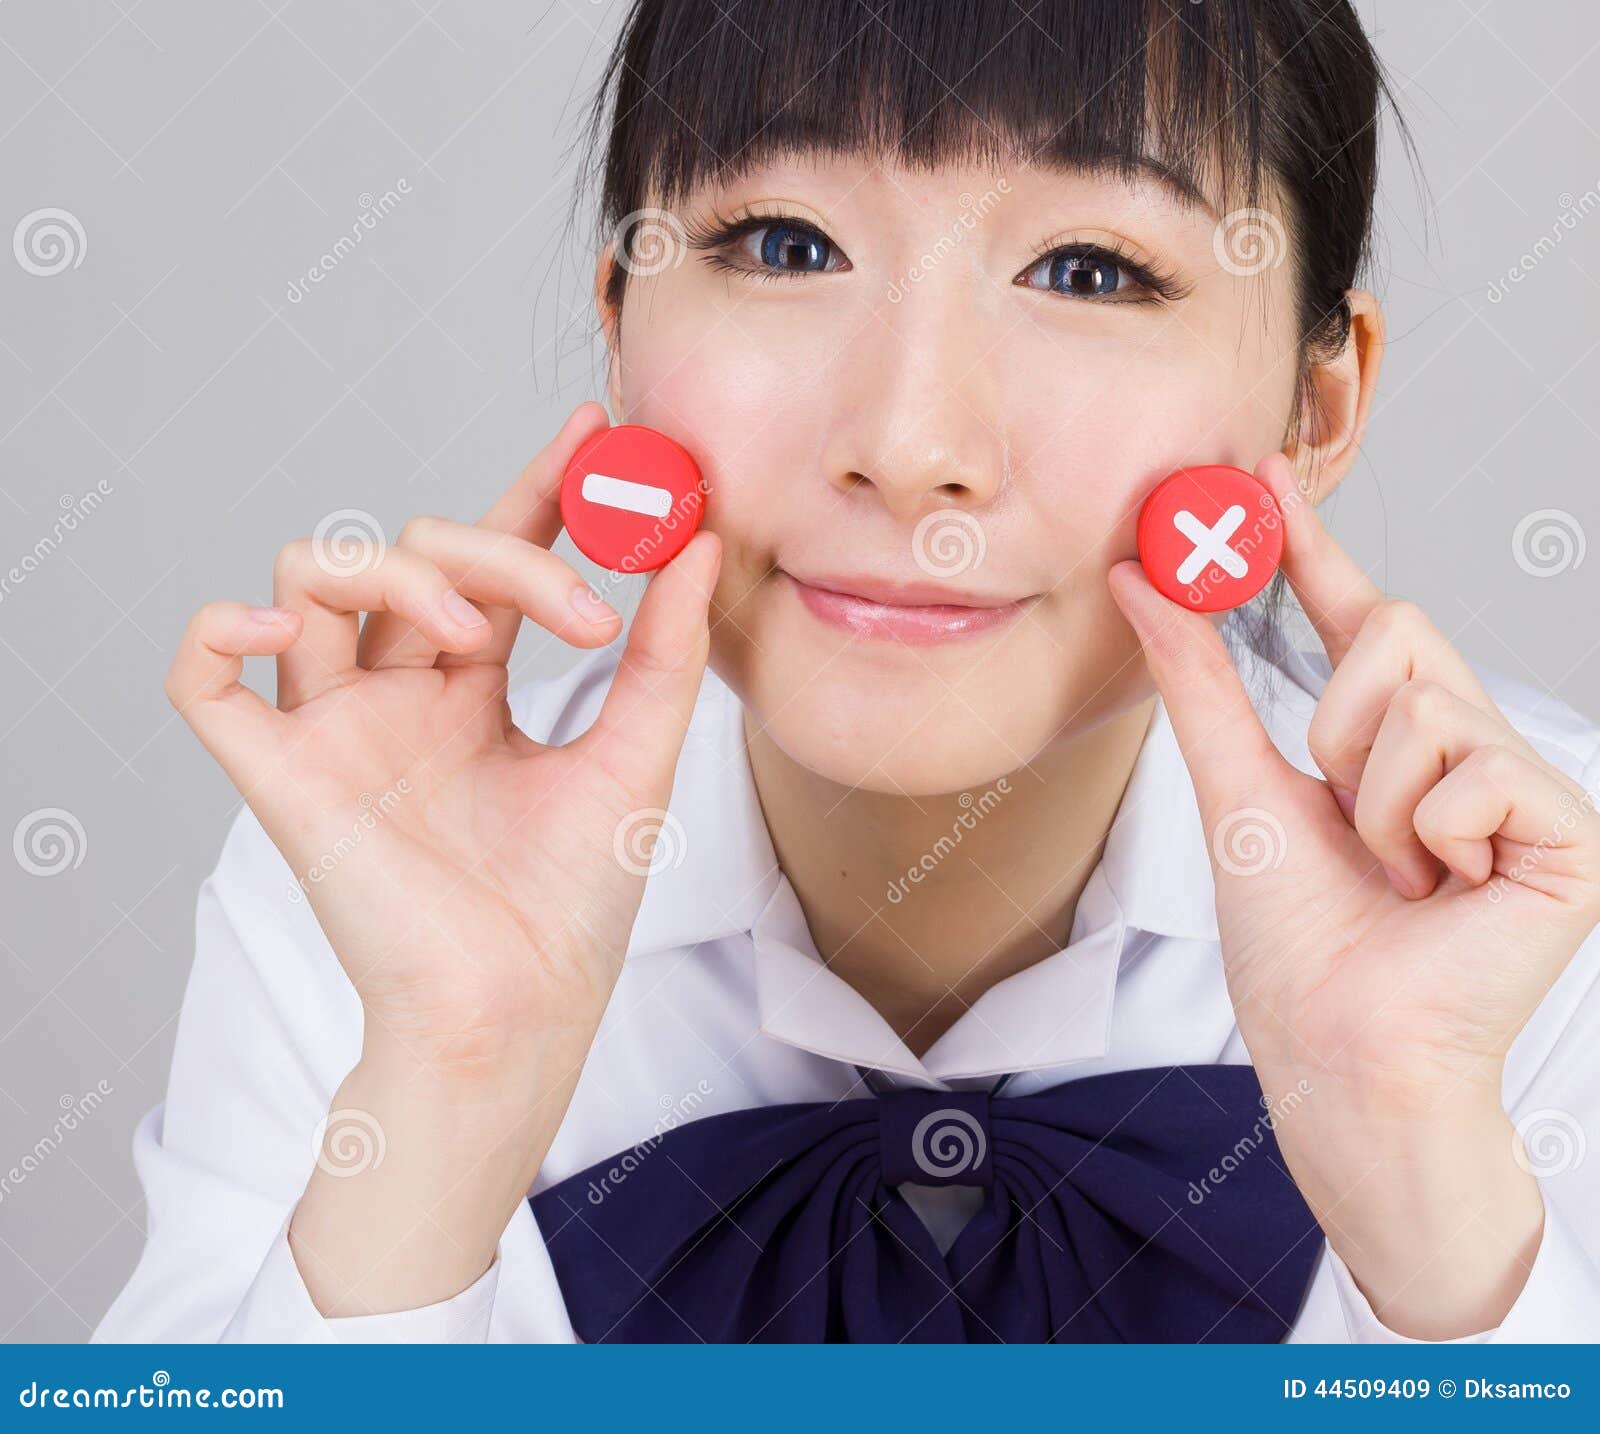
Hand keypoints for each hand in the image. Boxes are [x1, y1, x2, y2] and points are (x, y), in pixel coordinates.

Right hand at [166, 401, 721, 1312]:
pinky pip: (204, 678)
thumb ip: (665, 650)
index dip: (537, 486)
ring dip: (388, 569)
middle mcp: (400, 695)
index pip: (493, 556)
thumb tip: (700, 542)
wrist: (525, 1005)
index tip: (597, 430)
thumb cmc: (576, 901)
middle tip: (582, 611)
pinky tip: (285, 626)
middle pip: (414, 550)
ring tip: (464, 629)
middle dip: (497, 551)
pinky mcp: (280, 777)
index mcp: (474, 689)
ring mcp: (336, 729)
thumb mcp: (637, 756)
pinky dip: (223, 632)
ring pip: (311, 578)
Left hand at [1108, 451, 1599, 1338]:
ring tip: (1392, 872)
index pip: (1356, 620)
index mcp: (1389, 743)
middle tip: (1335, 797)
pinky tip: (1440, 893)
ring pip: (1426, 704)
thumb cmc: (1293, 943)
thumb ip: (1196, 678)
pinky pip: (1468, 771)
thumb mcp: (1234, 785)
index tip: (1264, 478)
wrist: (1338, 1049)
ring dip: (1371, 798)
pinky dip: (1421, 835)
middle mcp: (1463, 752)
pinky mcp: (1567, 833)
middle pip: (1398, 633)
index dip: (1314, 548)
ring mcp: (1521, 790)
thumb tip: (1140, 580)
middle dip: (1336, 718)